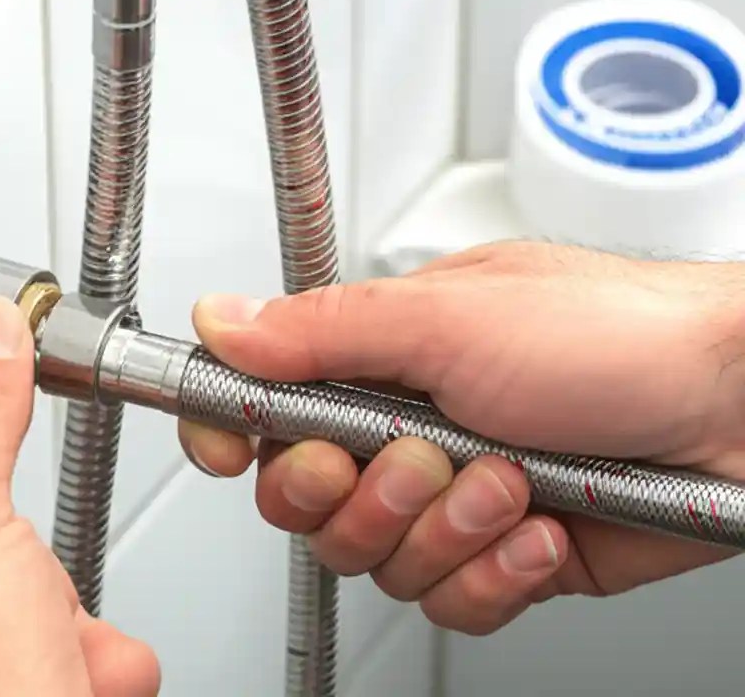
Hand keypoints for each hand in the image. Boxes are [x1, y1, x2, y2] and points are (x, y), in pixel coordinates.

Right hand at [177, 241, 744, 634]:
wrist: (738, 408)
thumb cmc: (618, 335)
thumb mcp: (449, 317)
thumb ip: (322, 331)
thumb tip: (222, 318)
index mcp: (378, 360)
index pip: (263, 404)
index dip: (235, 435)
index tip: (233, 451)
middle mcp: (405, 429)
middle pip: (303, 503)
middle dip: (363, 493)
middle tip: (419, 456)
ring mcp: (451, 497)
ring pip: (377, 560)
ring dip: (447, 528)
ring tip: (511, 481)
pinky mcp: (499, 556)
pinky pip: (449, 599)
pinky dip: (496, 573)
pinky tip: (541, 527)